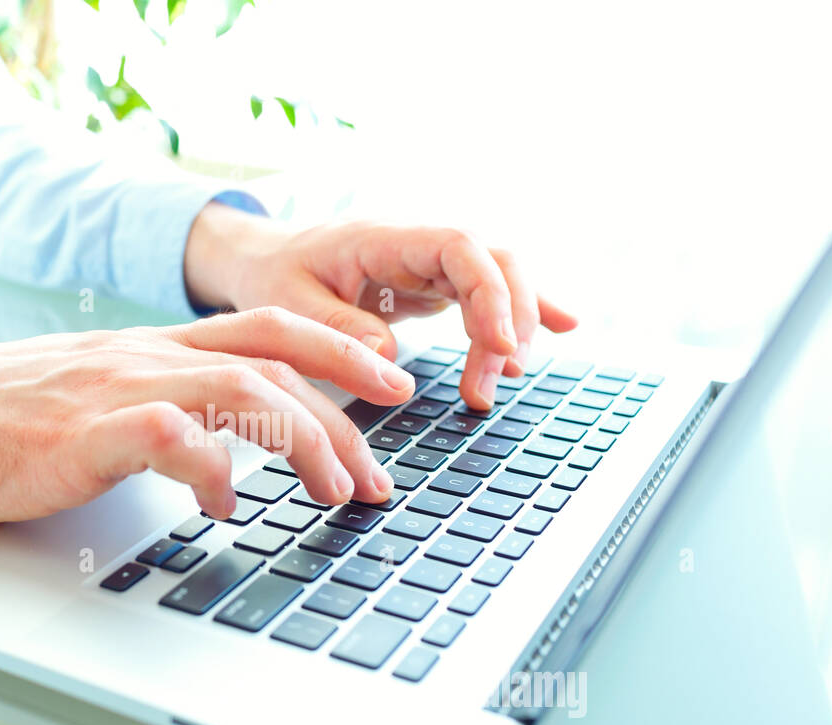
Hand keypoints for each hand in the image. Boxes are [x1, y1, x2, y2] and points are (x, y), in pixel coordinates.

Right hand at [0, 308, 414, 521]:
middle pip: (276, 363)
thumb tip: (217, 454)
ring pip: (243, 392)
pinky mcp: (83, 431)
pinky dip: (213, 470)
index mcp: (153, 348)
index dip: (342, 350)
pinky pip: (171, 438)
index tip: (393, 384)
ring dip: (304, 442)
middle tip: (378, 478)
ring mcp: (117, 388)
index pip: (270, 330)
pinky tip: (224, 508)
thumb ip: (157, 411)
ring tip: (333, 493)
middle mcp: (147, 357)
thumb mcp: (93, 399)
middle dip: (345, 417)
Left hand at [184, 203, 578, 410]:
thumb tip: (389, 358)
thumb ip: (336, 329)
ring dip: (512, 327)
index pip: (459, 247)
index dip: (489, 293)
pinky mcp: (436, 282)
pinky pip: (487, 290)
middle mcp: (418, 240)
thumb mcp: (287, 306)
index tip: (498, 345)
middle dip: (507, 320)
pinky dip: (524, 309)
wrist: (268, 259)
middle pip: (493, 261)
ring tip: (501, 381)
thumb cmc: (275, 277)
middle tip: (493, 382)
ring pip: (498, 277)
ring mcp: (431, 260)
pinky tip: (564, 326)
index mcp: (383, 236)